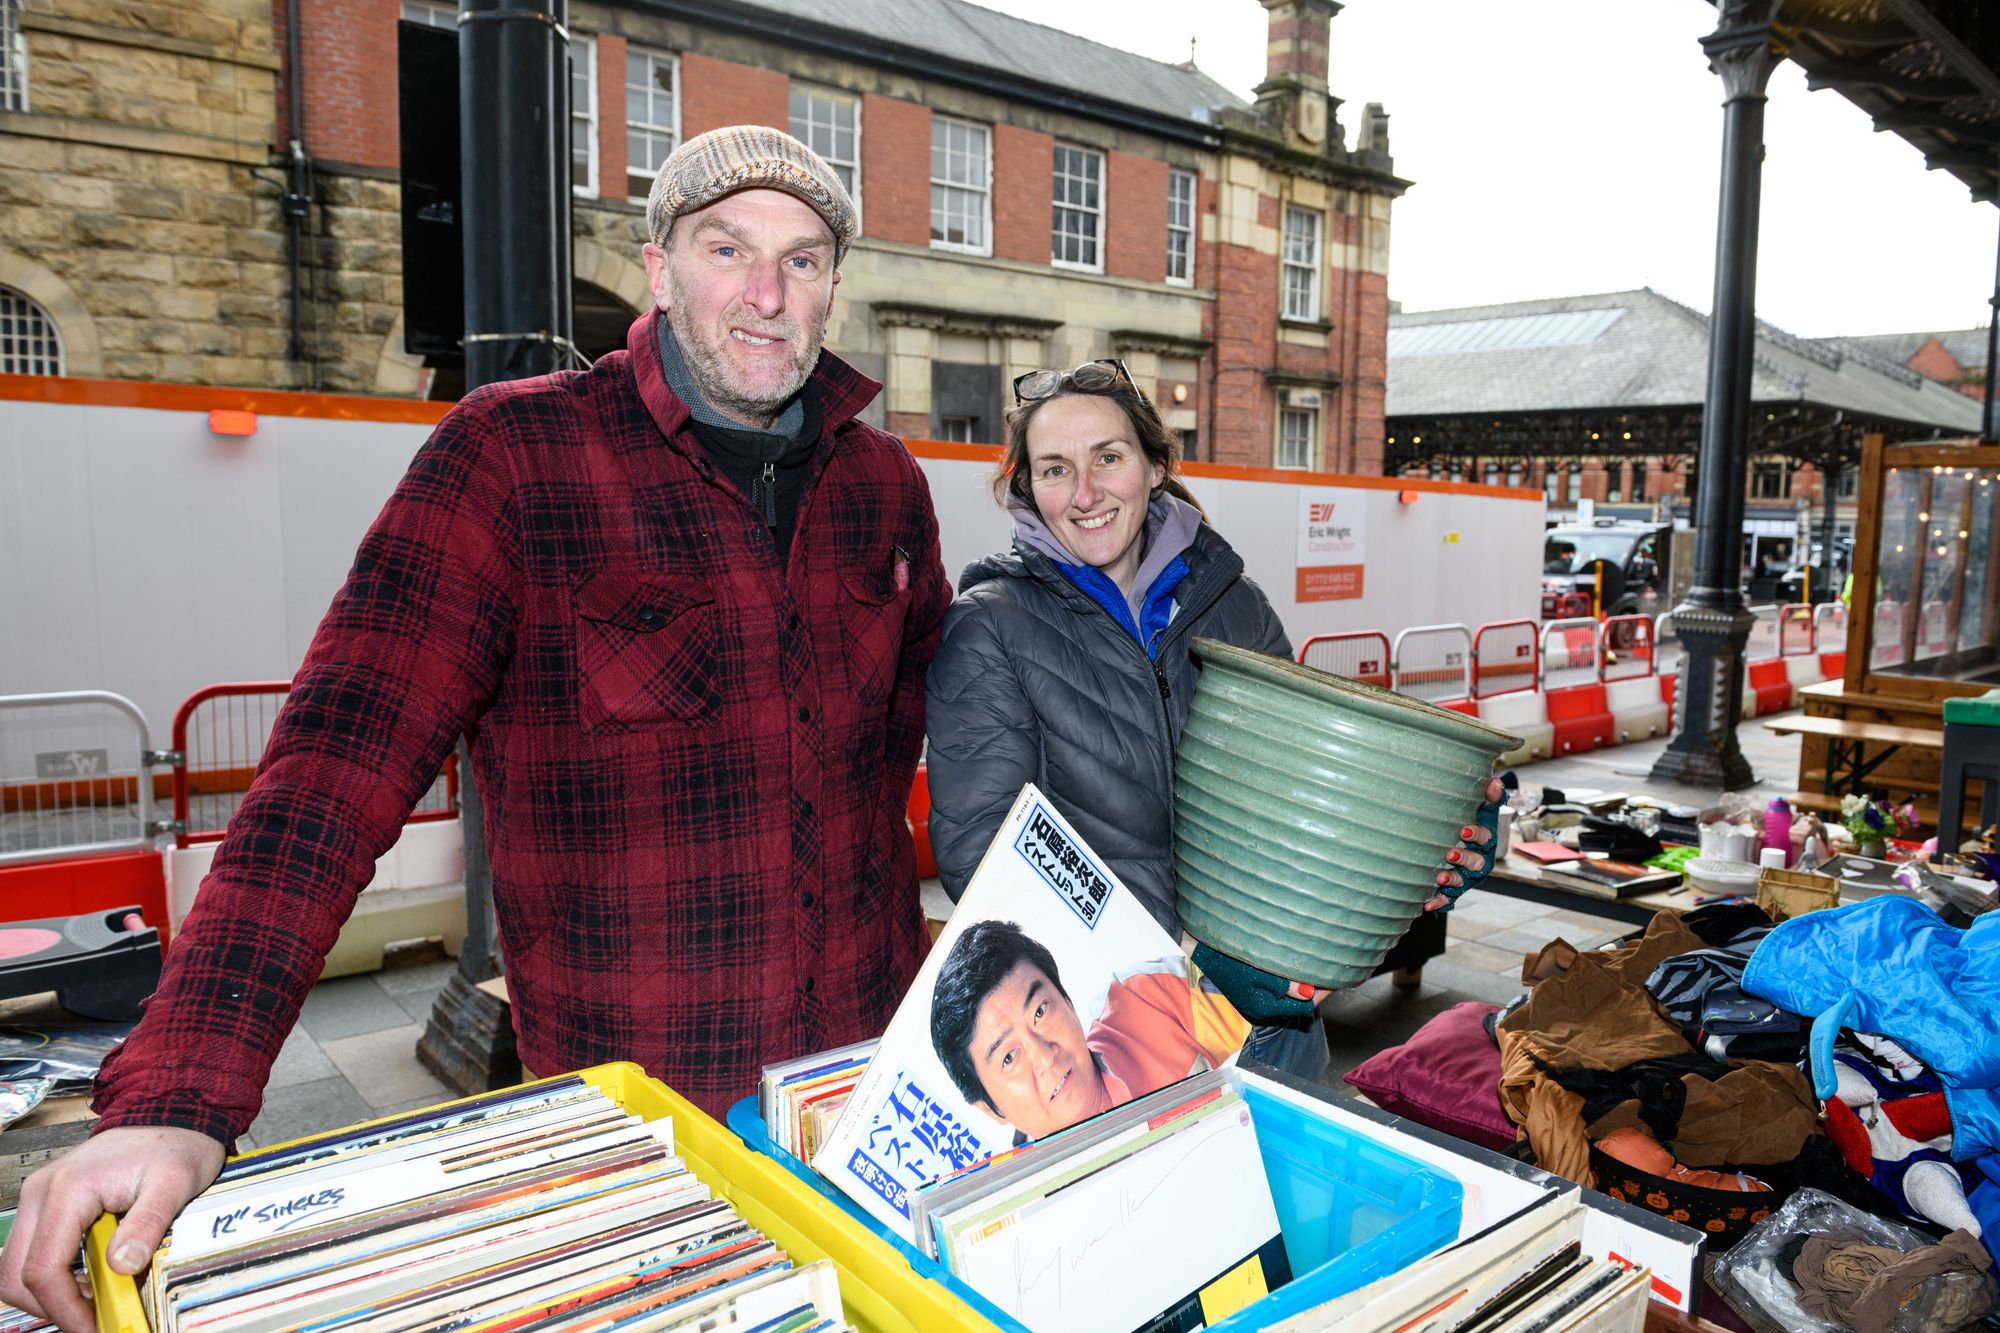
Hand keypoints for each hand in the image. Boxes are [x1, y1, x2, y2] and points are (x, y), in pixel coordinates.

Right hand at [0, 1125, 224, 1331]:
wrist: (170, 1114)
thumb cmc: (174, 1145)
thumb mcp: (176, 1183)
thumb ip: (148, 1223)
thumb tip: (122, 1265)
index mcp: (68, 1190)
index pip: (43, 1269)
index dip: (63, 1308)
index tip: (92, 1328)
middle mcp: (42, 1194)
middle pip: (15, 1274)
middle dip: (51, 1306)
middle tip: (93, 1320)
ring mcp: (40, 1198)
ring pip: (17, 1266)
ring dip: (48, 1293)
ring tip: (95, 1300)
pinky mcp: (48, 1204)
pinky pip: (33, 1251)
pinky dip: (53, 1275)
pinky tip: (90, 1279)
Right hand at [1190, 942, 1325, 1023]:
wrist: (1193, 953)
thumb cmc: (1223, 959)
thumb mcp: (1256, 969)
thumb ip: (1284, 983)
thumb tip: (1310, 992)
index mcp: (1265, 1006)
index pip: (1306, 1005)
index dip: (1323, 990)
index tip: (1337, 975)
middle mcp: (1263, 1008)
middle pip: (1299, 1001)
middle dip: (1315, 986)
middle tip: (1330, 968)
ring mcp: (1256, 999)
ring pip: (1290, 995)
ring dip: (1302, 982)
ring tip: (1316, 964)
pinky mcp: (1250, 990)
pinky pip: (1278, 989)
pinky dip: (1288, 979)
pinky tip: (1291, 966)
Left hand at [1424, 776, 1506, 913]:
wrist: (1447, 843)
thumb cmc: (1461, 821)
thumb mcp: (1473, 809)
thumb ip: (1484, 798)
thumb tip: (1494, 780)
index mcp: (1483, 838)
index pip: (1485, 835)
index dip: (1477, 834)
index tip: (1463, 831)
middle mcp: (1478, 858)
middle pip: (1477, 861)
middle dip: (1465, 859)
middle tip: (1450, 854)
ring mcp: (1466, 875)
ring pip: (1463, 880)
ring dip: (1452, 879)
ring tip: (1440, 878)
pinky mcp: (1453, 889)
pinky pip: (1448, 897)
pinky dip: (1439, 900)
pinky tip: (1427, 903)